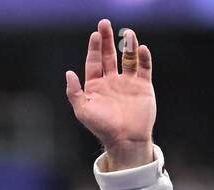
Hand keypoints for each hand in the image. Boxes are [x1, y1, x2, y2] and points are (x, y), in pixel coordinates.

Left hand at [65, 19, 154, 171]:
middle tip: (105, 24)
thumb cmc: (102, 128)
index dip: (94, 48)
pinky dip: (143, 58)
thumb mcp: (83, 111)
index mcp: (96, 86)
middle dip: (107, 40)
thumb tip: (69, 73)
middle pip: (109, 55)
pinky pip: (144, 68)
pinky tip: (140, 48)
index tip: (95, 35)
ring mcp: (128, 83)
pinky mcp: (143, 87)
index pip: (94, 61)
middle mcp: (112, 82)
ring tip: (128, 33)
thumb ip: (74, 92)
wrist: (125, 140)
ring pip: (128, 58)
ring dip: (127, 45)